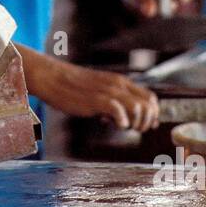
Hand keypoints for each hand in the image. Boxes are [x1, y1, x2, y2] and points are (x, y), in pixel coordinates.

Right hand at [21, 48, 158, 130]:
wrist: (52, 77)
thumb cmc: (73, 87)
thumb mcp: (98, 92)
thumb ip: (113, 103)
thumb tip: (124, 120)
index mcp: (120, 82)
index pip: (150, 97)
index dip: (152, 114)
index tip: (145, 125)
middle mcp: (118, 85)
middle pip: (149, 105)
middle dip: (146, 122)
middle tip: (133, 129)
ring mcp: (108, 91)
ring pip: (138, 108)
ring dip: (135, 123)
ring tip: (122, 127)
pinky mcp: (96, 99)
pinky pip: (118, 110)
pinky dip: (120, 121)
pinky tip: (109, 123)